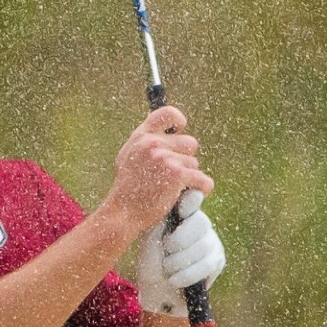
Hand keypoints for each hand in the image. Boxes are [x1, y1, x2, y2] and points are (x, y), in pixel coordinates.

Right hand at [101, 106, 213, 229]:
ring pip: (194, 164)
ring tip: (169, 188)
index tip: (179, 131)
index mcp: (140, 136)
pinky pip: (203, 180)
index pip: (168, 114)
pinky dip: (201, 189)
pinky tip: (187, 196)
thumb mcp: (129, 157)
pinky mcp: (176, 174)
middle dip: (185, 159)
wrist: (122, 213)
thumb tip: (169, 132)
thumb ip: (145, 144)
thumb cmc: (127, 189)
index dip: (179, 121)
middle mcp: (152, 143)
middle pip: (190, 143)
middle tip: (169, 174)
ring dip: (188, 177)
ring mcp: (164, 158)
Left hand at [136, 190, 225, 316]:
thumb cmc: (151, 260)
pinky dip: (186, 274)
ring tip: (166, 268)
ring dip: (179, 261)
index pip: (192, 198)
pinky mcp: (218, 260)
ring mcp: (211, 241)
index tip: (180, 210)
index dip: (189, 202)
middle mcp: (199, 223)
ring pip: (202, 246)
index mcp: (181, 213)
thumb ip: (164, 219)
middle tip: (166, 249)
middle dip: (179, 240)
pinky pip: (206, 265)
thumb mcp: (151, 237)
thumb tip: (178, 199)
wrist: (156, 291)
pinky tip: (174, 280)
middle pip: (200, 222)